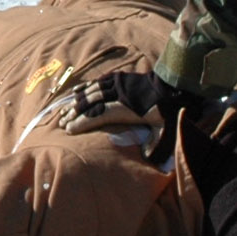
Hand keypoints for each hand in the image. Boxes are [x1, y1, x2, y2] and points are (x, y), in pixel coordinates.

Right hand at [56, 70, 180, 135]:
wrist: (175, 84)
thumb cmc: (169, 110)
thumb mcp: (166, 129)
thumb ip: (156, 144)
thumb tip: (147, 158)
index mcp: (127, 107)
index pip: (100, 114)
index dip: (83, 122)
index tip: (69, 129)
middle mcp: (119, 93)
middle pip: (91, 102)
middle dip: (75, 113)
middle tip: (61, 123)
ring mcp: (118, 84)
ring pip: (92, 91)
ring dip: (77, 102)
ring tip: (65, 112)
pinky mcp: (119, 78)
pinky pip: (97, 82)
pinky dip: (85, 88)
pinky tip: (75, 93)